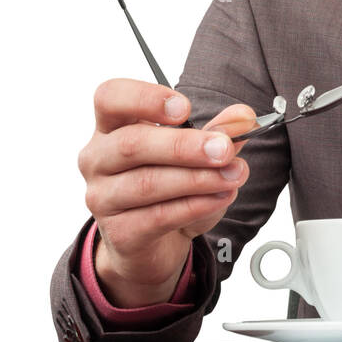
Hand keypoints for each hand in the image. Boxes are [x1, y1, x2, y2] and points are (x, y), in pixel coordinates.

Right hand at [77, 78, 257, 306]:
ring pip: (147, 183)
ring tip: (234, 176)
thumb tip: (244, 117)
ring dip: (198, 178)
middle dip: (184, 146)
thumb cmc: (171, 188)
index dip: (144, 98)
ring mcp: (102, 197)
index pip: (109, 98)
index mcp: (112, 127)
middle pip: (131, 144)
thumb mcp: (195, 154)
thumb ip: (217, 132)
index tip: (185, 108)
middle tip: (225, 150)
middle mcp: (97, 159)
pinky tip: (221, 197)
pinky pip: (158, 216)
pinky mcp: (119, 232)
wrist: (156, 243)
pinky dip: (196, 205)